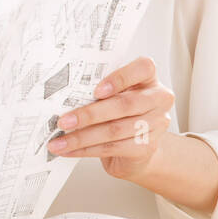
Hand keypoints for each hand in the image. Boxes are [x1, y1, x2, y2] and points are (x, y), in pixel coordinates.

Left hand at [47, 55, 175, 180]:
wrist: (135, 148)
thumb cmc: (119, 113)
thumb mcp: (112, 94)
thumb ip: (97, 89)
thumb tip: (63, 97)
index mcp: (148, 78)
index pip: (143, 68)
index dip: (120, 78)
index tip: (96, 90)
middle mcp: (158, 99)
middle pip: (124, 104)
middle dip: (89, 114)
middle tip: (63, 121)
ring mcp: (156, 124)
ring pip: (115, 130)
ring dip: (82, 137)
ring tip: (59, 141)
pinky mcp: (147, 146)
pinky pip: (112, 148)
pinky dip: (86, 150)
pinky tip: (69, 150)